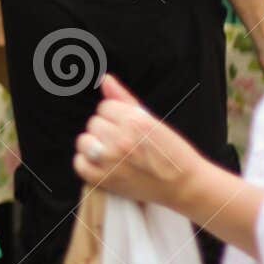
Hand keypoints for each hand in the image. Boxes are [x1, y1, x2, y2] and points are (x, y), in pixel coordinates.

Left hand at [73, 74, 203, 206]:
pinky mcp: (104, 180)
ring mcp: (111, 161)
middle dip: (106, 130)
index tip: (128, 127)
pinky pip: (79, 163)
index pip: (105, 107)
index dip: (116, 116)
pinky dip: (87, 163)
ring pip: (84, 141)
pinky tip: (104, 164)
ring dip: (94, 145)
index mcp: (135, 122)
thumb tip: (105, 78)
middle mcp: (122, 140)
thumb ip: (124, 98)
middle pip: (94, 123)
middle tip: (125, 142)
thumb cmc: (170, 151)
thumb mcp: (151, 120)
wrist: (184, 185)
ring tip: (113, 153)